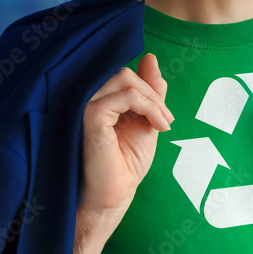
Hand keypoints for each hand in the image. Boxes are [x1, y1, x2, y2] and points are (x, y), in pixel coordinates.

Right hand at [81, 53, 172, 218]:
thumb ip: (149, 92)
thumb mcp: (145, 121)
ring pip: (124, 80)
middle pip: (125, 74)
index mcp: (98, 100)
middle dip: (153, 94)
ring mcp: (85, 105)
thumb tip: (151, 58)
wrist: (115, 195)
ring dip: (153, 100)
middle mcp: (87, 99)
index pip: (124, 75)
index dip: (149, 86)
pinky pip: (124, 97)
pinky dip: (148, 107)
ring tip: (163, 124)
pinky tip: (157, 127)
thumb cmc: (125, 164)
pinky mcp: (90, 116)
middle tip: (167, 120)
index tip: (164, 115)